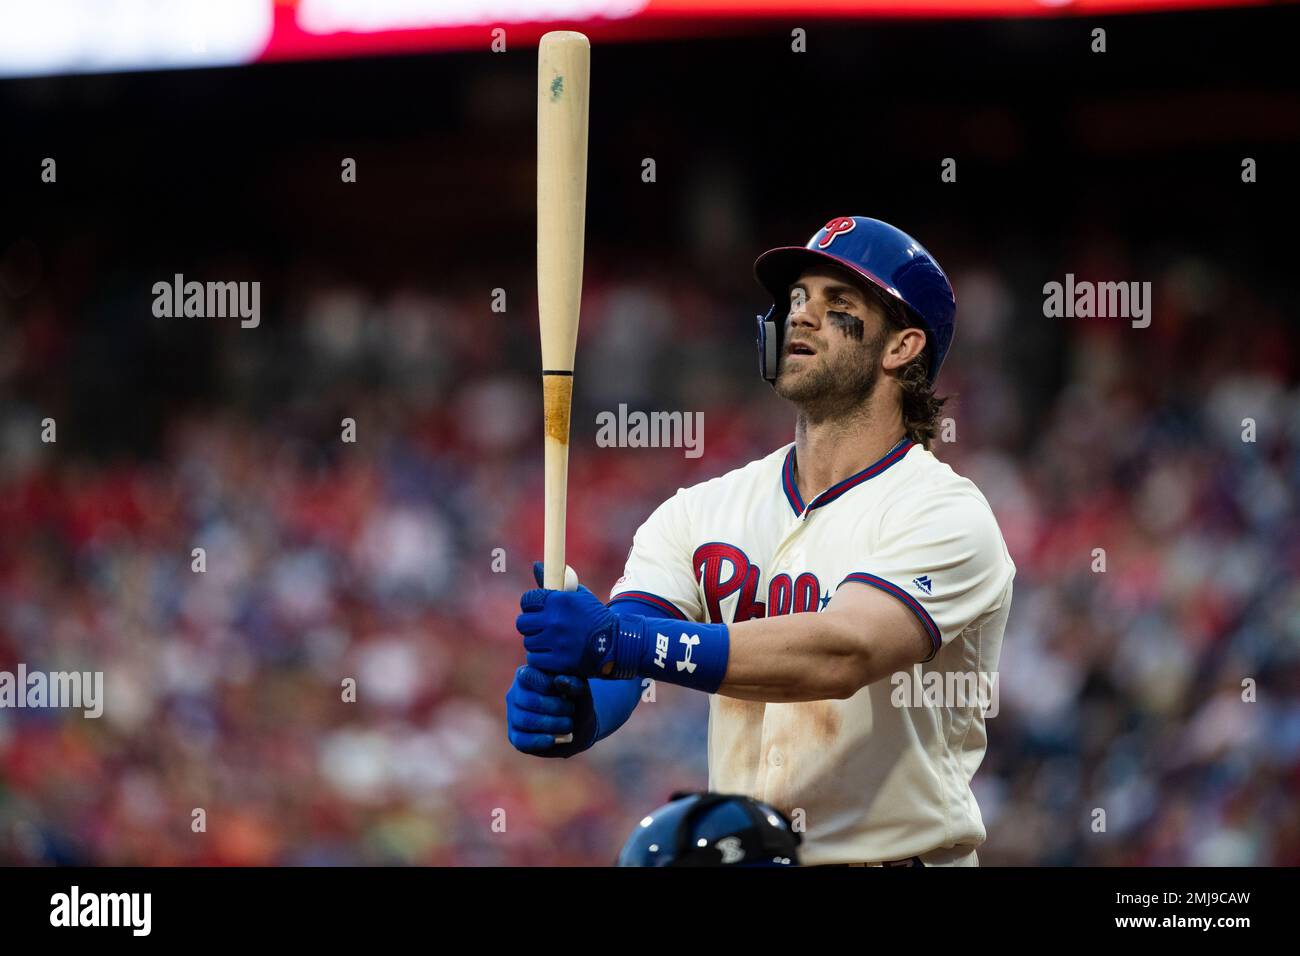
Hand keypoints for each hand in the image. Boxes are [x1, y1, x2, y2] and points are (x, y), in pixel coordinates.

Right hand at [505, 665, 597, 757]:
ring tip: (568, 725)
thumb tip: (559, 680)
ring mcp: (513, 715)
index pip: (529, 676)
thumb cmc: (576, 701)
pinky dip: (537, 741)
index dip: (548, 685)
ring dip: (550, 724)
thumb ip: (574, 683)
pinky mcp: (515, 736)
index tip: (565, 692)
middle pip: (527, 700)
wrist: (578, 726)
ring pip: (524, 720)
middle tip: (571, 710)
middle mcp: (515, 694)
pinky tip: (552, 740)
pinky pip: (520, 740)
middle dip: (553, 706)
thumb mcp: (581, 690)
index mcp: (527, 674)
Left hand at [517, 563, 621, 677]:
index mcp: (559, 600)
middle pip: (523, 623)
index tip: (536, 610)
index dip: (530, 605)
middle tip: (540, 628)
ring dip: (536, 643)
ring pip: (528, 642)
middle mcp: (556, 620)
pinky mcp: (559, 661)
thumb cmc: (595, 616)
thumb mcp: (579, 594)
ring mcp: (557, 642)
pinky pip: (534, 659)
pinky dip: (540, 658)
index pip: (527, 600)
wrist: (617, 642)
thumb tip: (536, 565)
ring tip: (549, 642)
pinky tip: (550, 654)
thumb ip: (556, 580)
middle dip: (530, 625)